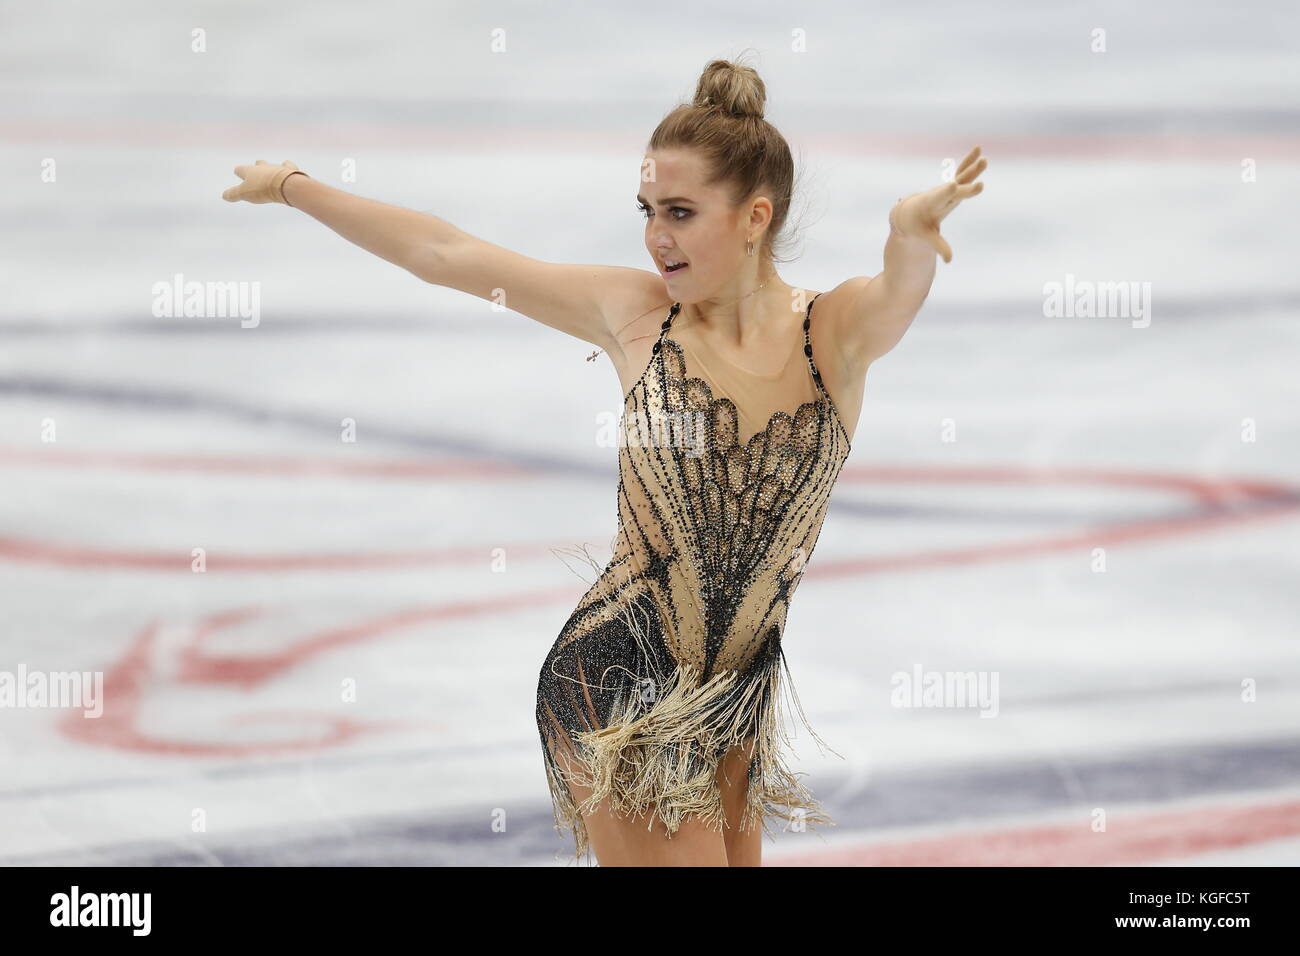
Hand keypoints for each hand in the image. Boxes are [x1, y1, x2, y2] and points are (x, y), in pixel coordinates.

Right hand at [222, 159, 309, 205]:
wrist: (285, 185)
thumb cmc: (262, 188)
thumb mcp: (244, 193)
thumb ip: (233, 194)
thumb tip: (224, 196)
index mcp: (250, 171)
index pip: (241, 169)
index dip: (239, 172)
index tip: (237, 172)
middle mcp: (264, 167)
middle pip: (258, 164)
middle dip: (256, 167)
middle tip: (256, 168)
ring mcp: (277, 168)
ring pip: (273, 166)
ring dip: (272, 169)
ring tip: (272, 172)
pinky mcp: (290, 170)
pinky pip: (289, 166)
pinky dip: (288, 168)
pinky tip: (289, 170)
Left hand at [890, 145, 986, 262]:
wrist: (908, 213)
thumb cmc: (916, 226)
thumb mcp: (926, 236)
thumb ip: (938, 246)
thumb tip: (949, 260)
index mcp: (933, 204)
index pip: (942, 197)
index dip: (948, 191)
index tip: (952, 185)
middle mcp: (941, 193)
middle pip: (957, 187)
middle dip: (967, 184)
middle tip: (979, 180)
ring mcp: (947, 188)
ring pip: (961, 175)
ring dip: (971, 166)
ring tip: (983, 156)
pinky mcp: (952, 186)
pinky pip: (962, 172)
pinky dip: (969, 162)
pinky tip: (979, 149)